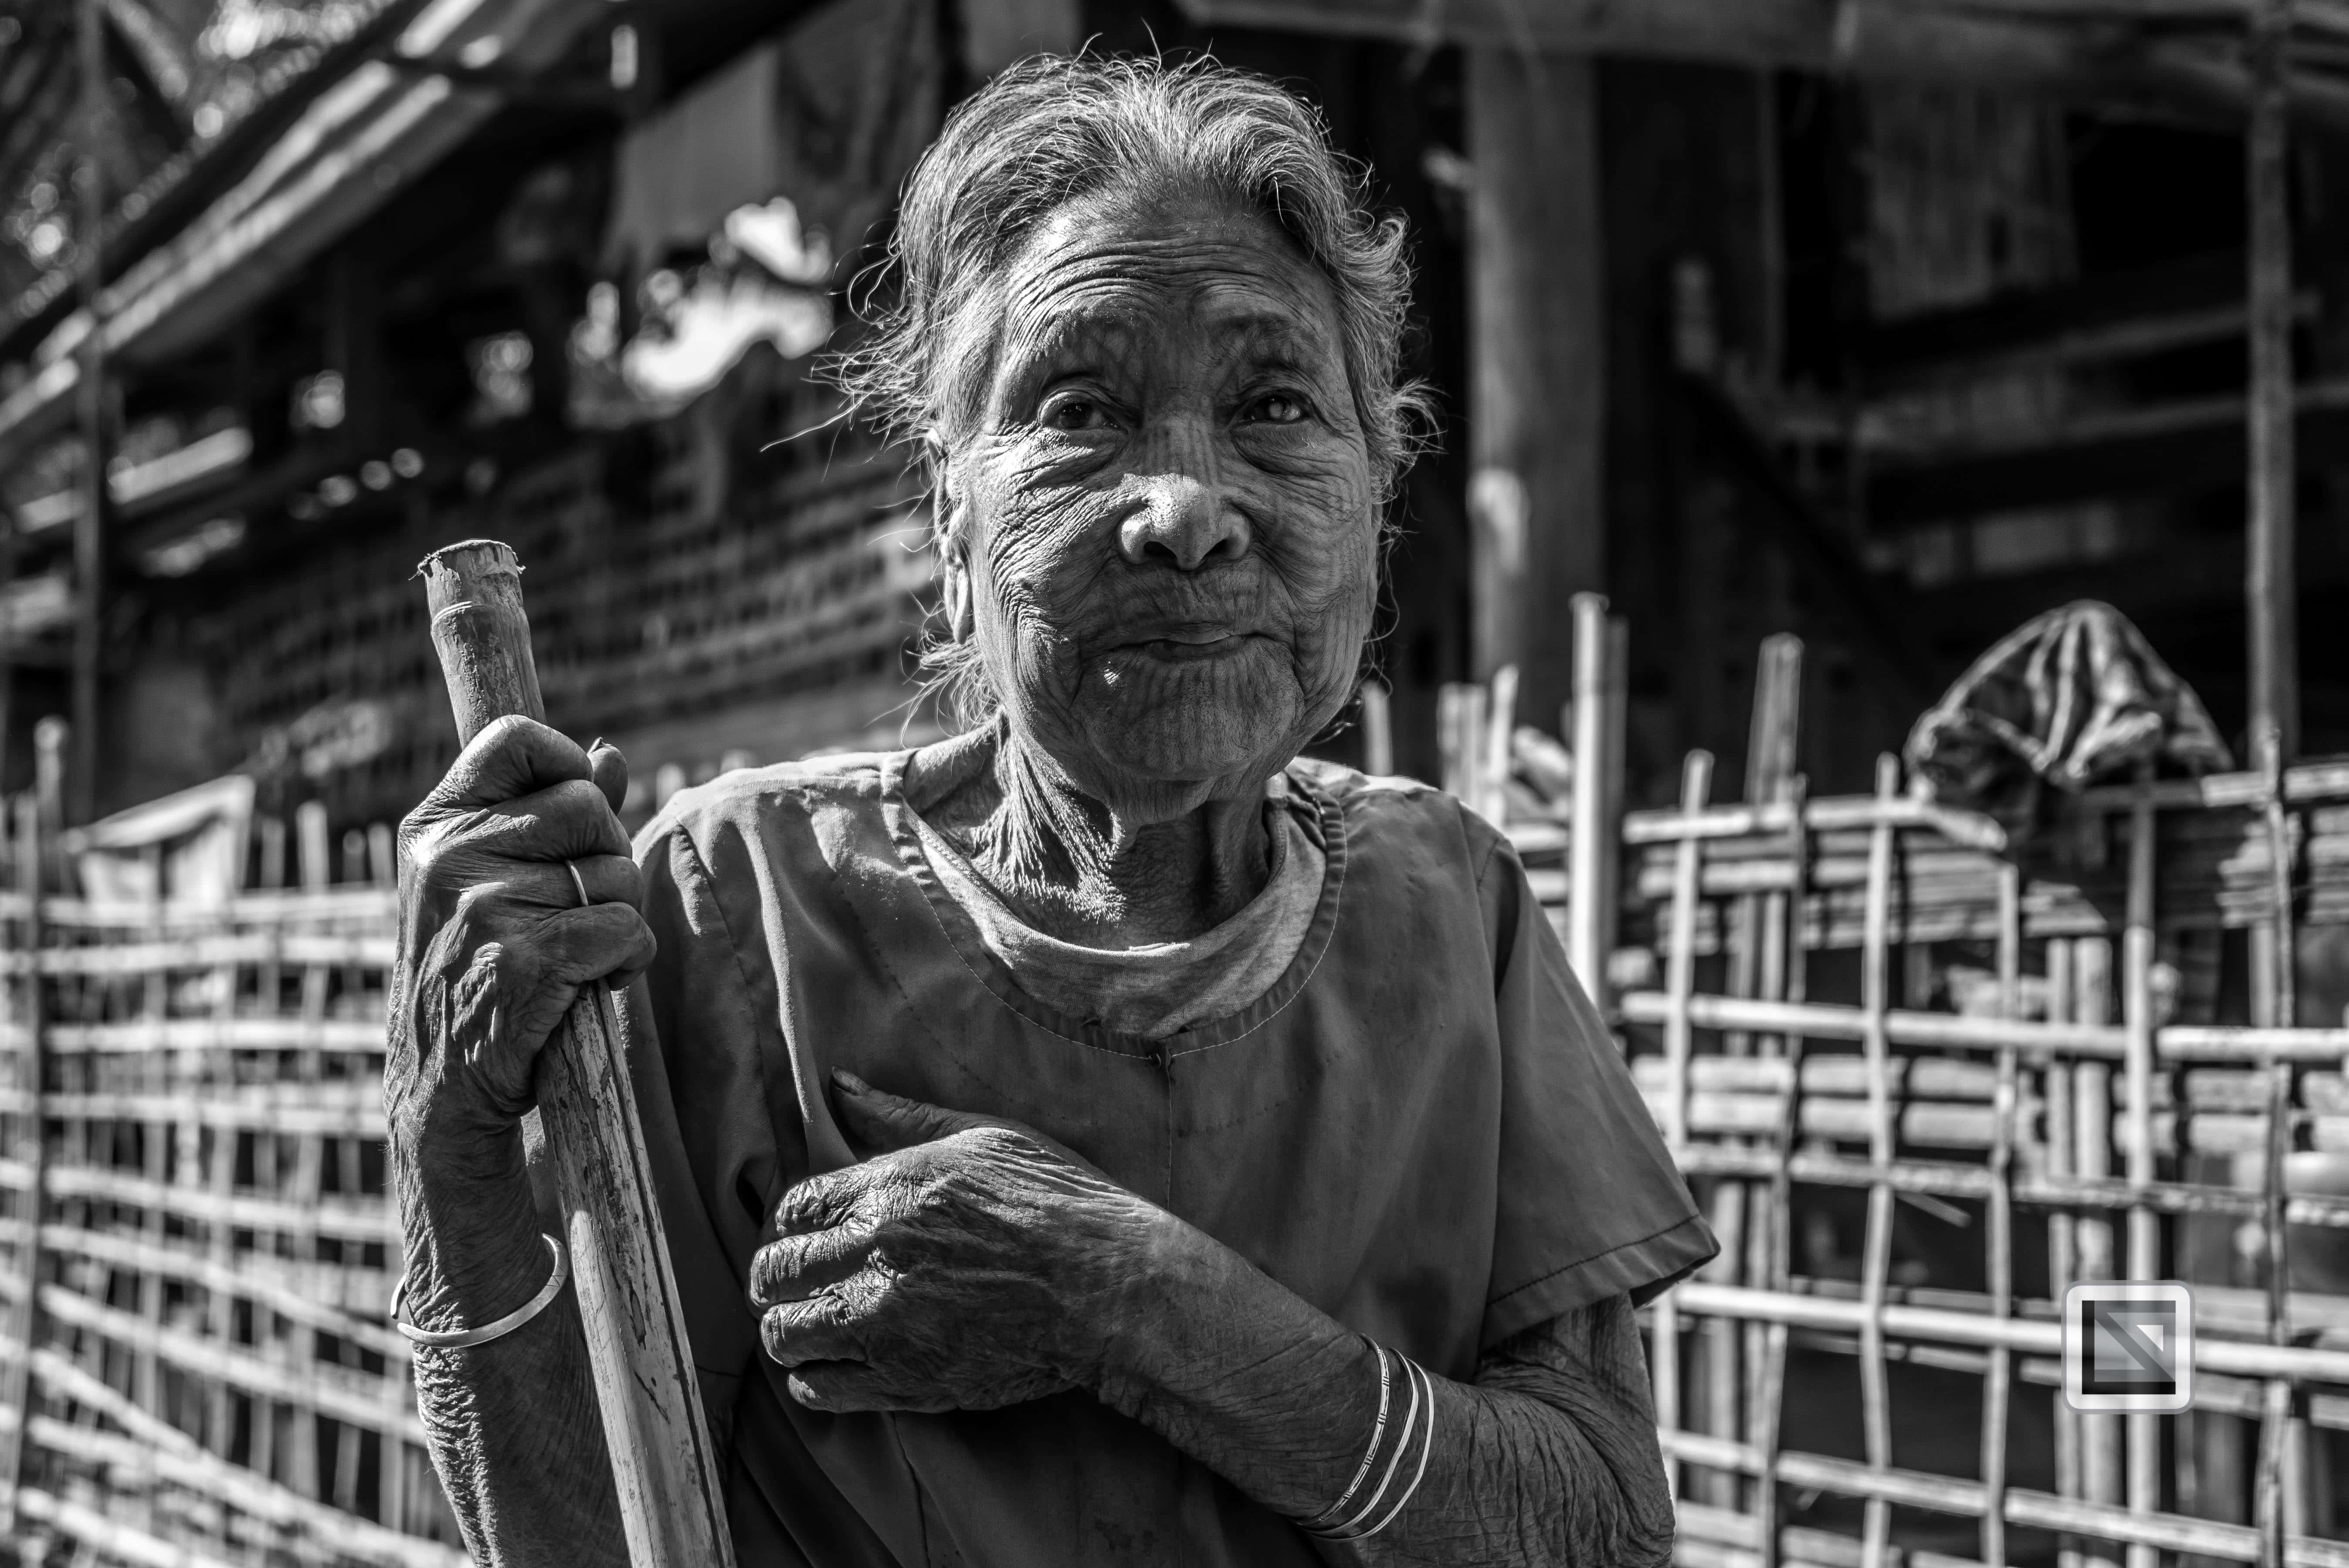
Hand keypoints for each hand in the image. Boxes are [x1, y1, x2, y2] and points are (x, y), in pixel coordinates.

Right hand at [386, 717, 655, 1159]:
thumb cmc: (477, 970)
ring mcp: (485, 906)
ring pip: (615, 872)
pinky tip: (593, 983)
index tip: (569, 821)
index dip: (565, 766)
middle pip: (587, 806)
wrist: (441, 1083)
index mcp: (436, 826)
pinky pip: (626, 928)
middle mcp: (451, 857)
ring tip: (575, 953)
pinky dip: (628, 961)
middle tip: (578, 906)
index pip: (516, 737)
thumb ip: (549, 813)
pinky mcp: (528, 959)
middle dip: (606, 856)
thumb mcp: (490, 880)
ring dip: (618, 916)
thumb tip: (609, 754)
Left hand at [749, 1071, 1161, 1414]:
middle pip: (776, 1270)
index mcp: (889, 1189)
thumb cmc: (1057, 1202)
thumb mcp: (983, 1137)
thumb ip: (902, 1116)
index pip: (796, 1206)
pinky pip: (819, 1389)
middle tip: (799, 1281)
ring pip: (784, 1335)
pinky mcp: (903, 1381)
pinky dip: (814, 1379)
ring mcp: (884, 1323)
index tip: (813, 1231)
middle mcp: (874, 1254)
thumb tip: (838, 1085)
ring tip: (815, 1325)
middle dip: (779, 1275)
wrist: (1108, 1285)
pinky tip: (838, 1363)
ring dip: (790, 1328)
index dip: (797, 1221)